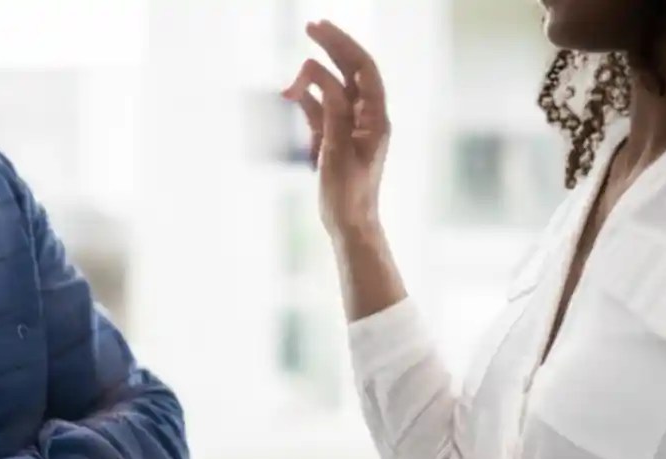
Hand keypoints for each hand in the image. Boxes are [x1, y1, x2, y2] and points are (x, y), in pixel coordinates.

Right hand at [283, 20, 390, 242]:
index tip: (319, 29)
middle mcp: (367, 117)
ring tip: (289, 87)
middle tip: (309, 27)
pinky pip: (322, 110)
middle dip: (331, 49)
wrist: (348, 224)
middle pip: (350, 72)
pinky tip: (293, 95)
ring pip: (333, 90)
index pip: (363, 69)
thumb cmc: (349, 193)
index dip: (343, 45)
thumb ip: (331, 108)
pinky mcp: (335, 139)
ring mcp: (350, 127)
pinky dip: (308, 100)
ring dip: (312, 82)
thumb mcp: (338, 148)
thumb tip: (318, 72)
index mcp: (376, 117)